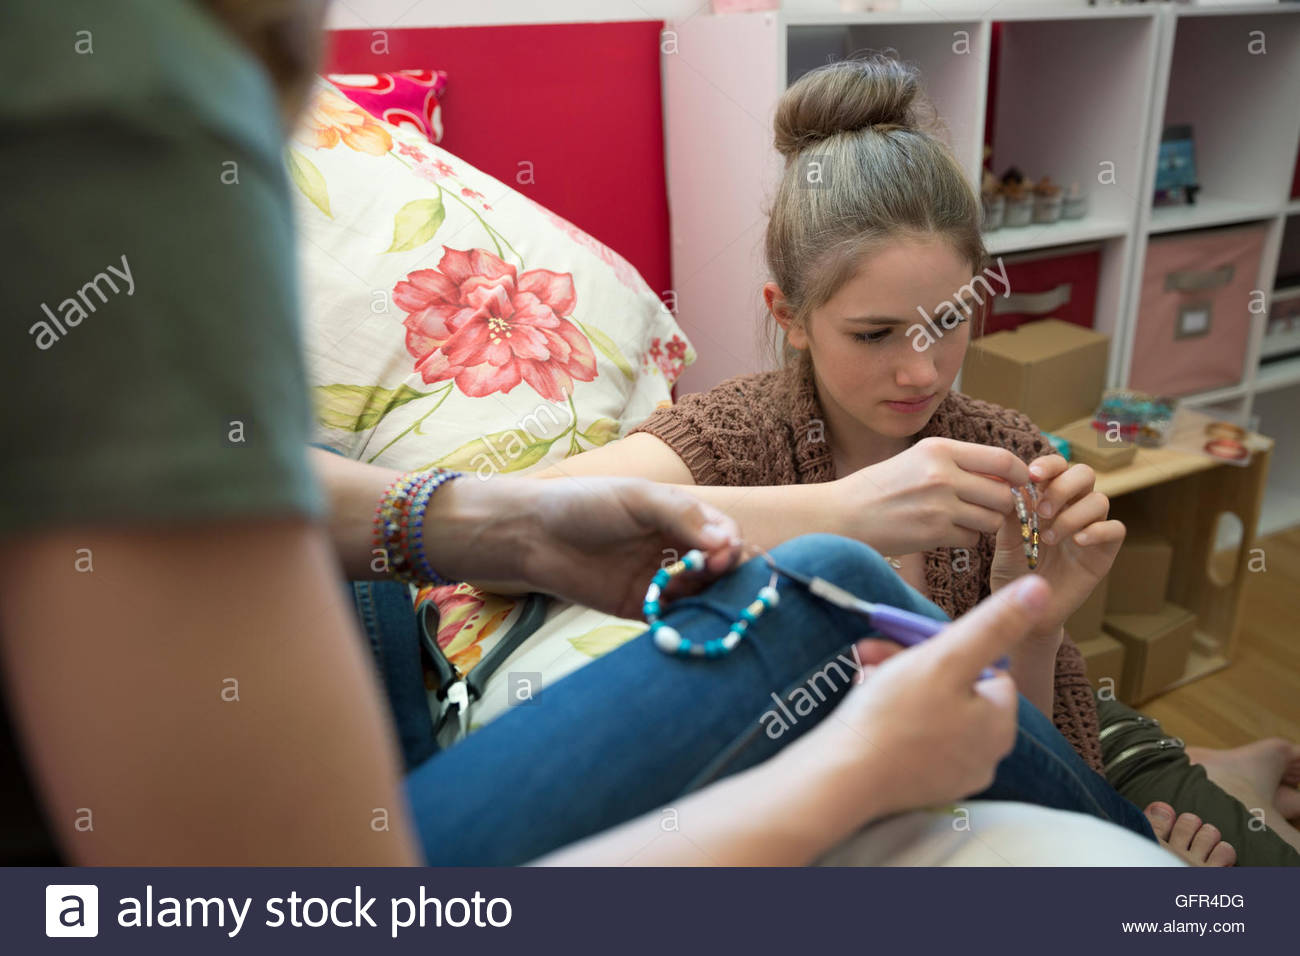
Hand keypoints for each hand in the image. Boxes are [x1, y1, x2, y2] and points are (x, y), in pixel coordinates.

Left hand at [423, 475, 743, 618]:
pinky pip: (673, 621)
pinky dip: (685, 626)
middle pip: (720, 570)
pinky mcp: (640, 610)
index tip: (724, 556)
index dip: (731, 546)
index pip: (723, 535)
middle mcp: (676, 551)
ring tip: (707, 607)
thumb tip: (727, 543)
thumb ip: (682, 516)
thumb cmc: (584, 505)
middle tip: (717, 582)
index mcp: (680, 519)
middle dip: (728, 578)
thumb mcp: (637, 498)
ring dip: (711, 603)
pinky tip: (689, 627)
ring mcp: (660, 583)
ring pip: (702, 597)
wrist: (532, 536)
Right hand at [782, 575, 1051, 822]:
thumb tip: (1040, 588)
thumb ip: (993, 624)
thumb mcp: (946, 658)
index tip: (911, 645)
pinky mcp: (921, 786)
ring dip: (898, 686)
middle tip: (876, 655)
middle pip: (955, 688)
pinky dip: (893, 718)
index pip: (985, 667)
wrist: (842, 779)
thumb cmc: (894, 716)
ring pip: (931, 710)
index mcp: (1000, 724)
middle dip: (914, 665)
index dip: (946, 649)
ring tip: (865, 676)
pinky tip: (866, 707)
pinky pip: (914, 738)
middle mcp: (986, 755)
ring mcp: (953, 774)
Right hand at [837, 437, 1029, 554]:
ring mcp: (938, 504)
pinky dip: (963, 539)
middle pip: (1003, 494)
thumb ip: (957, 464)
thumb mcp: (917, 460)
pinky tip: (941, 533)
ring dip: (983, 524)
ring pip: (991, 519)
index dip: (1020, 475)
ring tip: (960, 520)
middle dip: (1003, 506)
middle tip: (989, 509)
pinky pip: (971, 539)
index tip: (1021, 484)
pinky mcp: (933, 532)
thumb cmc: (880, 488)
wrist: (842, 515)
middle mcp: (942, 473)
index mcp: (939, 449)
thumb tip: (1005, 476)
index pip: (1002, 460)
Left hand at [989, 455, 1124, 638]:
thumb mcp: (1006, 540)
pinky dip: (1098, 531)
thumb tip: (1011, 482)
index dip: (1049, 464)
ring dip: (1073, 514)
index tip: (1031, 475)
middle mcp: (1072, 508)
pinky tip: (1076, 542)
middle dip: (1064, 486)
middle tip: (1043, 510)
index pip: (1058, 467)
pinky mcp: (1104, 553)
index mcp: (1048, 498)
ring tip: (1048, 538)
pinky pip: (1116, 529)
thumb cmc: (1014, 571)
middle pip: (1085, 474)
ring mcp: (1090, 529)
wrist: (1025, 610)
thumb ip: (1011, 513)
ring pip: (1100, 500)